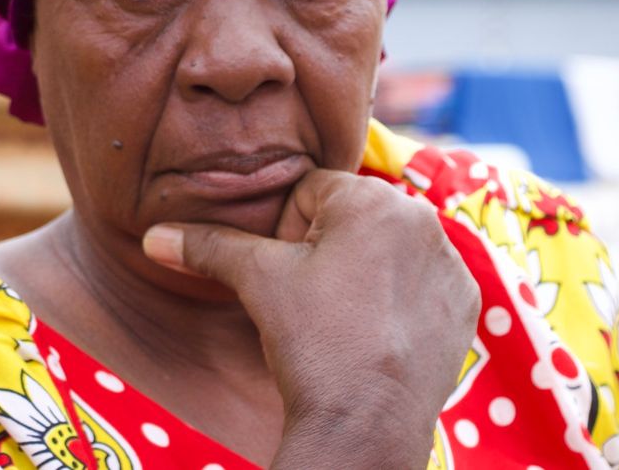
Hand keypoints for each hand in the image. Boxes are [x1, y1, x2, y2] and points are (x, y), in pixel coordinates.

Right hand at [143, 170, 479, 468]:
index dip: (285, 235)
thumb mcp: (257, 281)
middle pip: (351, 219)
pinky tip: (376, 333)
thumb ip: (208, 245)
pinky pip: (421, 284)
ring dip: (364, 273)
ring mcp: (451, 263)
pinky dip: (399, 302)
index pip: (309, 194)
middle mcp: (423, 219)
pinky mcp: (464, 304)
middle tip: (313, 302)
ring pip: (386, 250)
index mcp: (374, 198)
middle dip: (326, 251)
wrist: (365, 425)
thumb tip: (154, 236)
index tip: (288, 277)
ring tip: (344, 320)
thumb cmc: (313, 343)